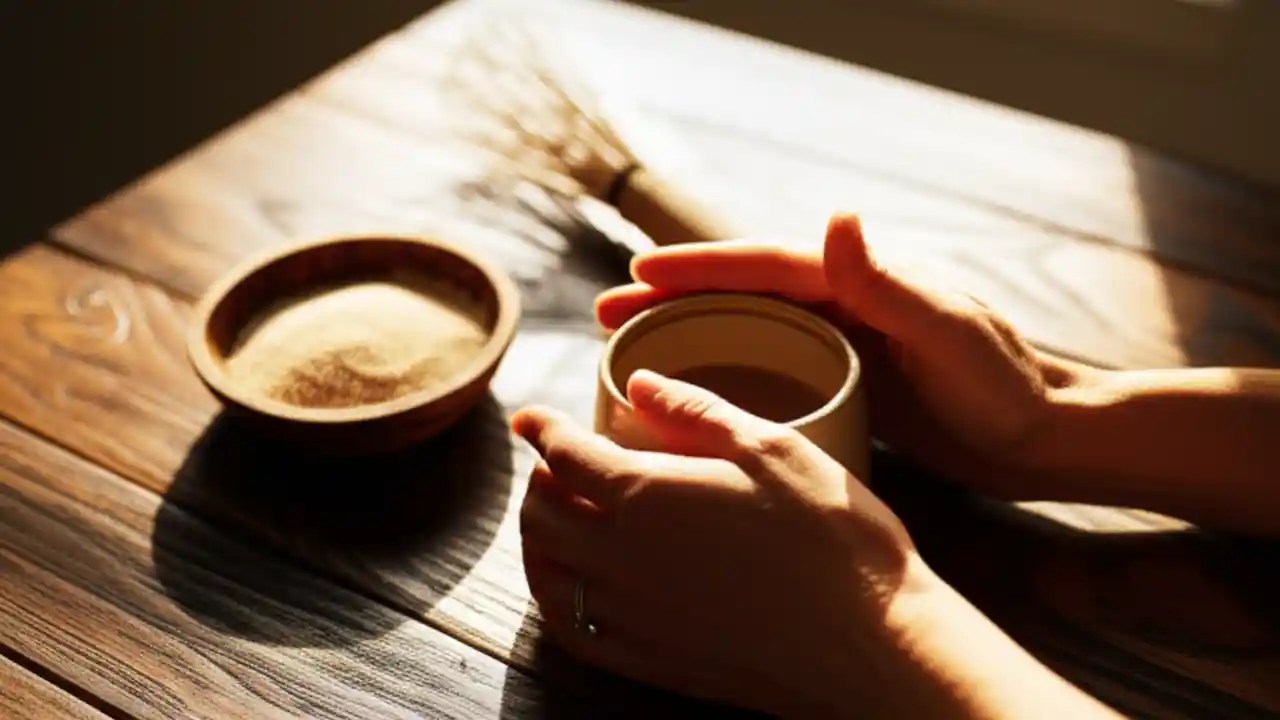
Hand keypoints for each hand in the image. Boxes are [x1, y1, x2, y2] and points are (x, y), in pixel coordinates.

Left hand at [513, 370, 930, 715]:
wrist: (871, 646)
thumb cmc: (832, 537)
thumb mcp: (773, 448)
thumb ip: (697, 411)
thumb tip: (641, 383)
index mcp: (644, 497)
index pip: (565, 456)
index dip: (543, 430)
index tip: (532, 418)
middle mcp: (621, 560)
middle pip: (542, 515)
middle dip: (538, 481)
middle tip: (555, 463)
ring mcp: (632, 617)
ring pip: (548, 574)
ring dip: (538, 537)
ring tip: (557, 518)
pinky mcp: (650, 662)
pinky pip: (573, 631)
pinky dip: (556, 599)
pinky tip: (574, 587)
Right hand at [596, 214, 1087, 496]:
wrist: (1042, 437)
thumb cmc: (1003, 387)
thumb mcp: (949, 334)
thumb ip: (889, 284)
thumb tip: (836, 217)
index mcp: (859, 280)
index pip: (762, 265)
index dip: (698, 267)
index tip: (636, 271)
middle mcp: (844, 301)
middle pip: (741, 293)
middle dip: (672, 298)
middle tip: (605, 313)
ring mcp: (844, 340)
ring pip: (747, 329)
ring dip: (689, 333)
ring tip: (629, 349)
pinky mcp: (849, 378)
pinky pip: (770, 365)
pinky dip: (725, 370)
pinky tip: (696, 394)